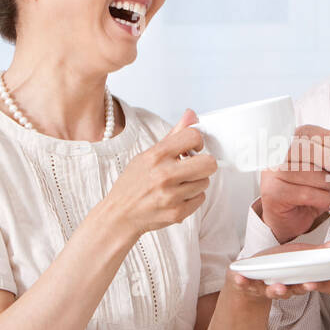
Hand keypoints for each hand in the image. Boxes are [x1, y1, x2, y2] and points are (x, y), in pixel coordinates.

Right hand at [104, 110, 217, 235]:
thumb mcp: (147, 155)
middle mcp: (164, 174)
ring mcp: (171, 195)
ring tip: (180, 184)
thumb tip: (192, 114)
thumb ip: (174, 135)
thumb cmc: (133, 184)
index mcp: (156, 155)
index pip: (194, 136)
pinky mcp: (176, 213)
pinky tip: (177, 196)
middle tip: (192, 167)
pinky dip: (192, 198)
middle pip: (209, 163)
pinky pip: (200, 199)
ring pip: (205, 182)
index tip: (192, 148)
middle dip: (204, 164)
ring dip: (196, 182)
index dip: (197, 141)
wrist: (119, 215)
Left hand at [228, 239, 329, 299]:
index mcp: (302, 278)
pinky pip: (248, 286)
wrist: (251, 274)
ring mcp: (270, 287)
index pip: (323, 282)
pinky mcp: (251, 286)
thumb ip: (321, 252)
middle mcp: (289, 286)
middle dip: (306, 287)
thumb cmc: (278, 263)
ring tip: (278, 287)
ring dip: (278, 290)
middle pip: (301, 289)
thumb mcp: (301, 254)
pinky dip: (244, 283)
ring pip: (277, 292)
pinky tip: (240, 278)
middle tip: (311, 283)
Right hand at [257, 125, 329, 242]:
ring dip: (328, 185)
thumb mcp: (320, 168)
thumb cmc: (303, 190)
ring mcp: (273, 175)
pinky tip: (322, 201)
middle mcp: (276, 157)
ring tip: (327, 191)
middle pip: (307, 148)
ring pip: (311, 173)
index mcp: (286, 144)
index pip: (307, 132)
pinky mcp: (274, 194)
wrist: (288, 217)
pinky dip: (323, 199)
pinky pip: (307, 193)